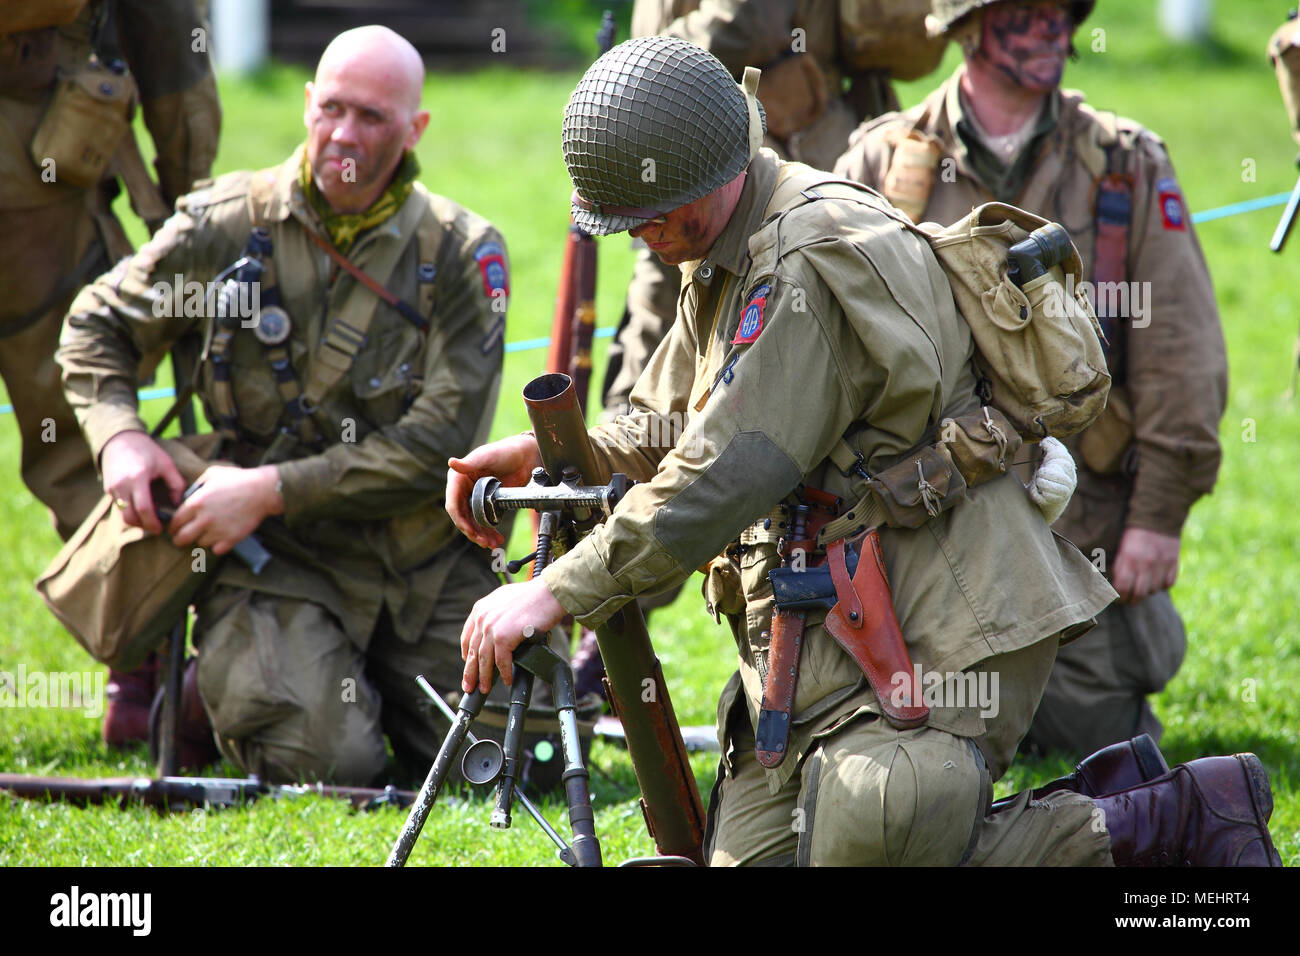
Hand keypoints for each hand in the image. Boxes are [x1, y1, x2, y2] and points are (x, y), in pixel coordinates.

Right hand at [101, 430, 186, 534]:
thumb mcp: (166, 464)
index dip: (153, 522)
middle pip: (130, 517)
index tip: (162, 529)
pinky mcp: (108, 490)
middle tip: (157, 528)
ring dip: (137, 521)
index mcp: (138, 478)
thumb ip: (176, 484)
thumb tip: (178, 504)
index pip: (144, 507)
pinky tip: (142, 510)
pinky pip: (119, 508)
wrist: (120, 440)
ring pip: (123, 515)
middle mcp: (122, 485)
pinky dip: (130, 512)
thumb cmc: (147, 451)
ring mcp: (113, 488)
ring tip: (151, 519)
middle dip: (144, 526)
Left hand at [169, 464, 282, 554]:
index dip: (173, 527)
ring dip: (203, 539)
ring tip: (209, 533)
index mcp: (196, 503)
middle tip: (181, 539)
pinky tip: (221, 538)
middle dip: (179, 540)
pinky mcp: (232, 538)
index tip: (174, 529)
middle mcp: (204, 519)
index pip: (175, 522)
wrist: (262, 490)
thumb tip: (188, 495)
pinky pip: (216, 550)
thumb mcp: (213, 473)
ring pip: (200, 544)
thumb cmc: (239, 479)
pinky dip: (217, 546)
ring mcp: (218, 530)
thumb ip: (197, 484)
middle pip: (182, 538)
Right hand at [445, 434, 542, 549]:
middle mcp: (464, 489)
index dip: (459, 520)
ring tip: (492, 544)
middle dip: (472, 532)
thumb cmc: (504, 451)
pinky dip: (488, 531)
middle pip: (463, 517)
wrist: (526, 456)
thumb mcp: (486, 456)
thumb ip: (469, 463)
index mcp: (459, 478)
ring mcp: (476, 498)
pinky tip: (496, 539)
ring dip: (481, 535)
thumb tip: (451, 462)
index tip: (469, 531)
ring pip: (473, 522)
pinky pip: (484, 521)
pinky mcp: (487, 503)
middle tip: (483, 542)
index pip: (453, 504)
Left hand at [460, 577, 565, 693]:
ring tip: (485, 688)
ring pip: (484, 660)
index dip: (467, 653)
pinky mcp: (504, 638)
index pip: (468, 636)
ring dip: (484, 677)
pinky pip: (502, 662)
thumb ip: (496, 613)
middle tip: (469, 685)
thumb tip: (497, 629)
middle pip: (473, 651)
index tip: (468, 663)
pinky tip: (507, 680)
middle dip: (470, 672)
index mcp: (481, 608)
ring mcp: (492, 628)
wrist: (549, 593)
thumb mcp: (505, 599)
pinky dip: (504, 673)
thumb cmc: (534, 596)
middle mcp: (483, 618)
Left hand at [1111, 526, 1180, 603]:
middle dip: (1132, 600)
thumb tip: (1115, 585)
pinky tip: (1156, 580)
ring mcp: (1162, 564)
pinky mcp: (1174, 562)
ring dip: (1147, 591)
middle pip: (1139, 594)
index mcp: (1129, 559)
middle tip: (1128, 599)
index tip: (1117, 598)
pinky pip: (1169, 583)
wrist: (1157, 516)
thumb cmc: (1134, 533)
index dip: (1119, 597)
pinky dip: (1162, 585)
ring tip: (1142, 587)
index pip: (1123, 588)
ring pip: (1154, 590)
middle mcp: (1146, 564)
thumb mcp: (1121, 548)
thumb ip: (1119, 567)